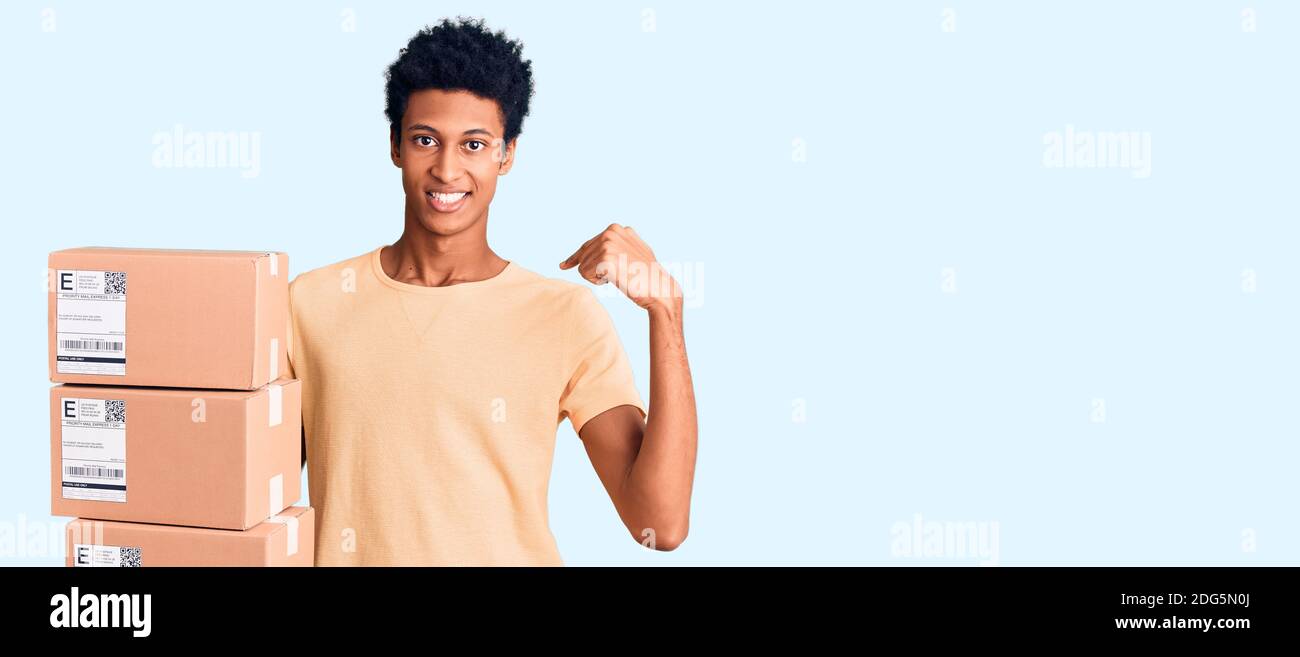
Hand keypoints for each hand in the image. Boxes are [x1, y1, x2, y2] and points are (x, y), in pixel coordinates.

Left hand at [560, 223, 681, 311]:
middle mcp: (611, 232)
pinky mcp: (605, 258)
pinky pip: (585, 274)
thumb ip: (618, 244)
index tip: (564, 265)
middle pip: (583, 255)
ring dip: (597, 277)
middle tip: (617, 275)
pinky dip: (597, 281)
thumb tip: (598, 246)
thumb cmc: (646, 274)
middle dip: (594, 270)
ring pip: (583, 266)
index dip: (575, 257)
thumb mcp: (633, 251)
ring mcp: (608, 244)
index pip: (587, 244)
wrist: (659, 288)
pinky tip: (614, 280)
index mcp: (616, 228)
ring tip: (619, 276)